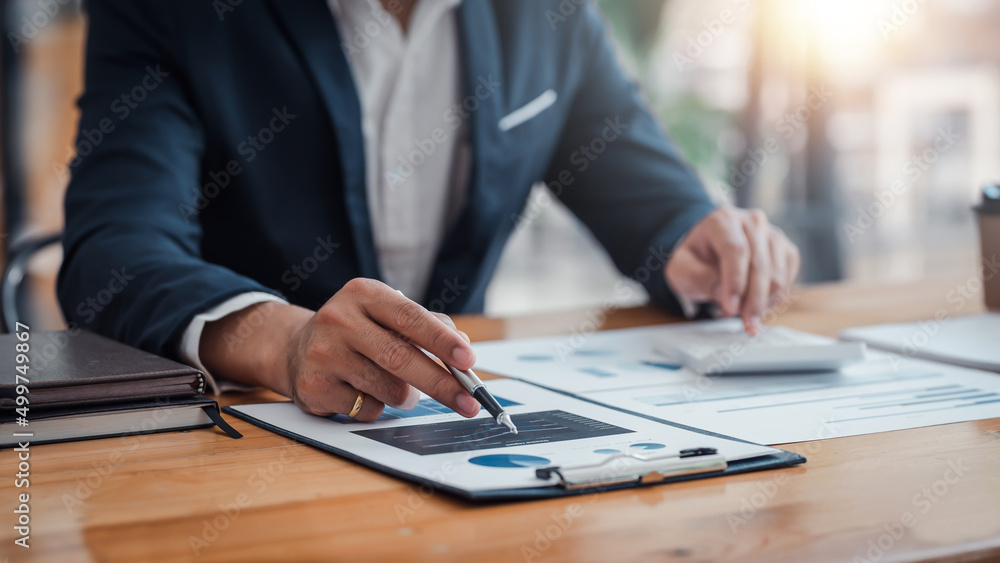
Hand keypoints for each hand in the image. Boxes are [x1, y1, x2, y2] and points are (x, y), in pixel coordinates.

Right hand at [200, 278, 479, 420]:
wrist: (296, 348)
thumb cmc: (358, 331)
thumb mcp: (387, 315)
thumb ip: (427, 326)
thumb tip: (463, 346)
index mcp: (363, 294)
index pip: (410, 317)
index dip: (442, 340)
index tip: (468, 359)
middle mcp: (339, 319)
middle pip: (400, 358)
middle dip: (441, 384)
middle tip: (468, 402)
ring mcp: (323, 353)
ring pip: (388, 389)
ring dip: (407, 397)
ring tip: (400, 388)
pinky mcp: (313, 387)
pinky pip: (367, 410)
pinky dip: (377, 408)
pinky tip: (362, 392)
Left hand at [664, 206, 799, 333]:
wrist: (708, 251)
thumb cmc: (694, 259)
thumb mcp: (681, 269)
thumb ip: (698, 278)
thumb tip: (724, 293)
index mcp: (722, 220)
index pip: (736, 250)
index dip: (735, 282)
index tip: (730, 308)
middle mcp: (752, 221)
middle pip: (759, 264)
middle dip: (753, 301)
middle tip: (747, 326)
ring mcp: (772, 234)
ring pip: (777, 274)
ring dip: (764, 302)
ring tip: (746, 317)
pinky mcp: (785, 250)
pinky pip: (787, 278)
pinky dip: (774, 298)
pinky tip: (757, 305)